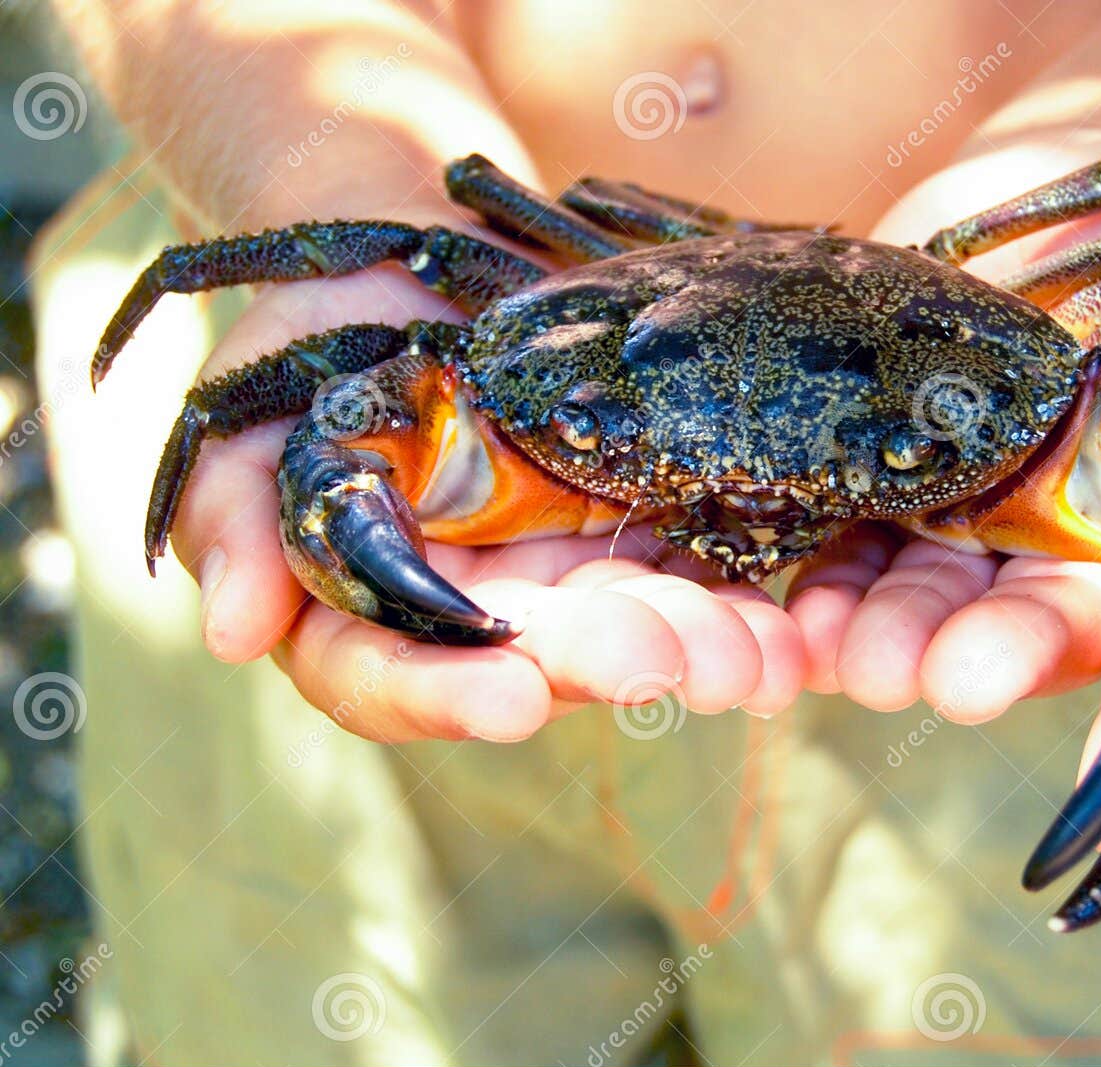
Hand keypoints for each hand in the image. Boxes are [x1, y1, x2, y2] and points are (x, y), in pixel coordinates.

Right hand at [173, 267, 802, 742]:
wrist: (412, 264)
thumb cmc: (309, 346)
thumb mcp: (244, 416)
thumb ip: (233, 517)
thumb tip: (234, 632)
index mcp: (374, 611)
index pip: (395, 676)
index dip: (447, 692)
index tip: (513, 697)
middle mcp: (478, 616)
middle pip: (542, 664)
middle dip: (615, 664)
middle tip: (690, 666)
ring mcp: (566, 579)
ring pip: (636, 630)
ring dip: (703, 647)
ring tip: (766, 659)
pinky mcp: (641, 530)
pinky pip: (701, 570)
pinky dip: (748, 593)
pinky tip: (797, 618)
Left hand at [788, 133, 1100, 747]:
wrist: (1072, 173)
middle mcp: (1059, 539)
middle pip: (1025, 622)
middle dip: (988, 653)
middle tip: (955, 679)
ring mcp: (964, 508)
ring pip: (923, 594)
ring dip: (889, 634)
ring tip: (856, 654)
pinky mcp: (880, 467)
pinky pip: (841, 536)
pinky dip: (817, 578)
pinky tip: (793, 610)